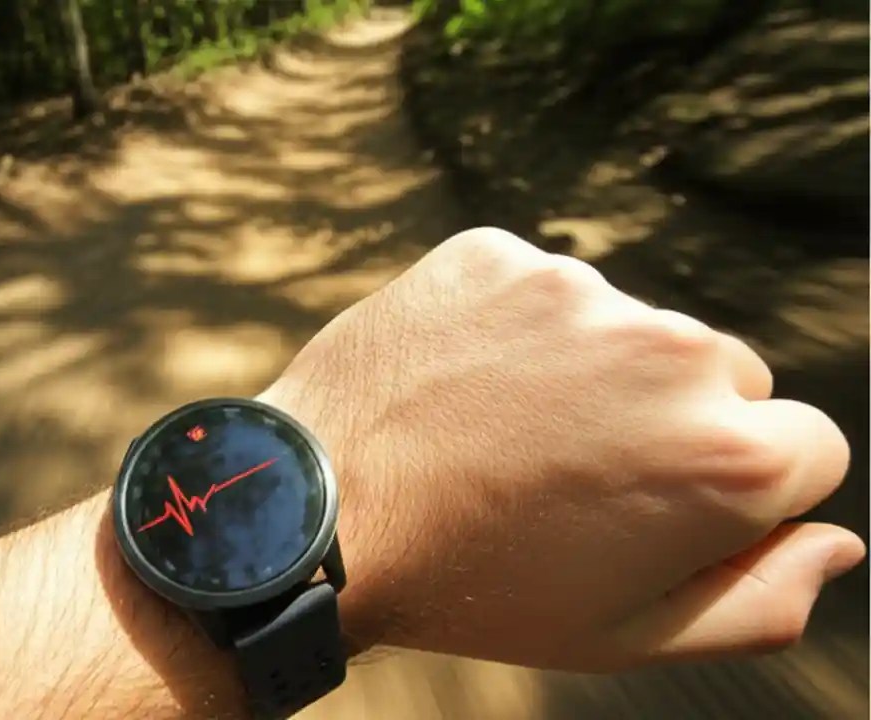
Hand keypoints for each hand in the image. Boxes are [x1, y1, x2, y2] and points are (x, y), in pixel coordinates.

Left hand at [259, 227, 863, 671]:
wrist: (317, 514)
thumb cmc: (478, 588)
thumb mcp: (627, 635)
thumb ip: (759, 599)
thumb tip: (838, 543)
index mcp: (728, 456)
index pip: (805, 449)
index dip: (740, 491)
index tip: (664, 508)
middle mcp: (672, 352)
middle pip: (726, 377)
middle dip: (675, 423)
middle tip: (574, 475)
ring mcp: (580, 292)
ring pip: (631, 329)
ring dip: (592, 372)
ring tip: (503, 433)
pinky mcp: (500, 254)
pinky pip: (543, 290)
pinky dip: (516, 330)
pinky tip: (462, 385)